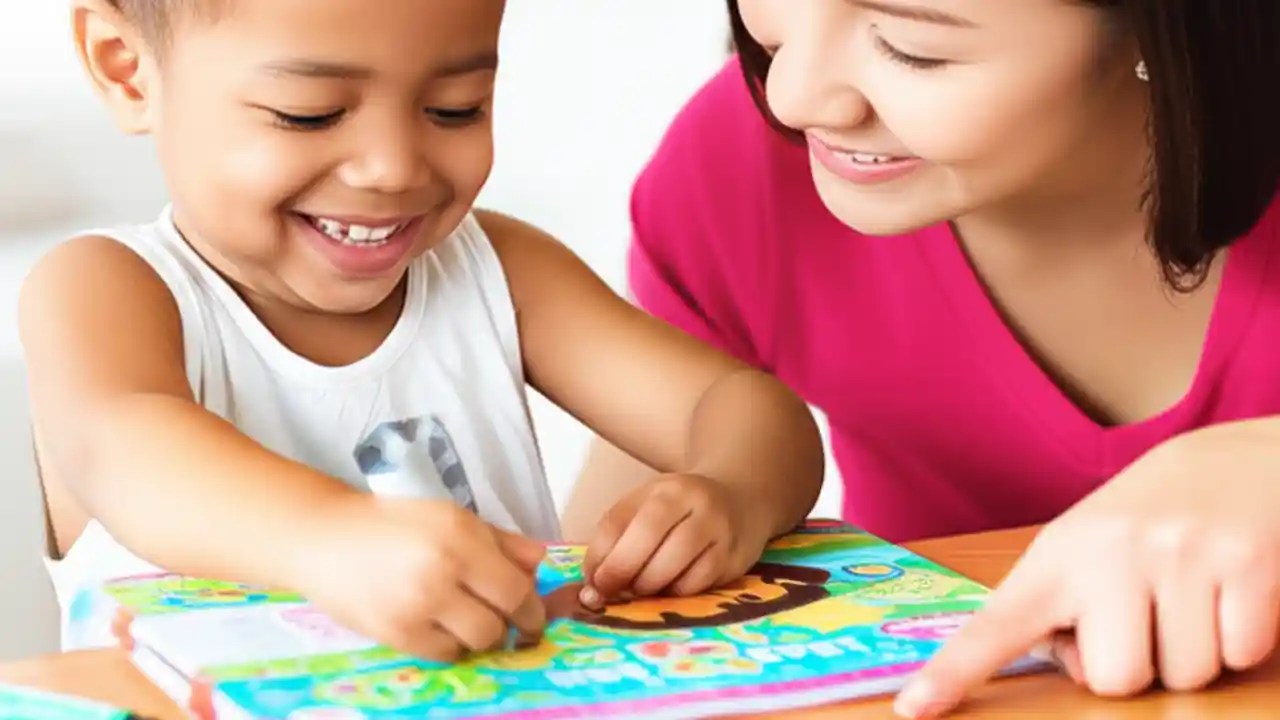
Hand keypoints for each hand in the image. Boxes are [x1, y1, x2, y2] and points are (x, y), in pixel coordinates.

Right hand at [290, 496, 546, 661]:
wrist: (325, 538)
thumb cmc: (394, 523)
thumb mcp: (451, 517)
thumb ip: (501, 541)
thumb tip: (540, 563)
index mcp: (461, 536)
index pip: (516, 589)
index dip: (531, 607)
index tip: (532, 614)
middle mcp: (441, 572)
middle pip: (499, 621)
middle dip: (507, 623)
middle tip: (499, 617)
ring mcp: (416, 606)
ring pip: (476, 642)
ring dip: (479, 635)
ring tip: (464, 618)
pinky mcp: (395, 633)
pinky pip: (445, 654)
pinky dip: (450, 645)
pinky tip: (439, 626)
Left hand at [579, 473, 768, 608]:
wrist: (742, 499)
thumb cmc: (683, 510)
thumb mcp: (647, 508)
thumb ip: (617, 538)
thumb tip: (591, 586)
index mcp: (661, 489)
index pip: (619, 520)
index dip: (599, 556)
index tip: (592, 581)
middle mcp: (692, 501)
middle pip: (646, 536)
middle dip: (621, 570)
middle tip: (610, 592)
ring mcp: (717, 528)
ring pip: (673, 564)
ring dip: (648, 586)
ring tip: (642, 588)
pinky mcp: (734, 556)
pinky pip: (697, 584)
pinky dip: (676, 593)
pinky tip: (672, 589)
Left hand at [895, 425, 1279, 717]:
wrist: (1235, 458)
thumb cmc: (1146, 521)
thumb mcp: (1086, 551)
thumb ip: (1063, 608)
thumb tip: (1074, 667)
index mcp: (1058, 554)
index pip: (998, 624)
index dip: (955, 672)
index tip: (914, 707)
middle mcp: (1111, 552)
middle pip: (1113, 680)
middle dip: (1136, 664)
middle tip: (1147, 611)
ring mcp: (1180, 555)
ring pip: (1184, 676)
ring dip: (1193, 652)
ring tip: (1191, 595)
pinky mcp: (1247, 562)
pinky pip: (1241, 654)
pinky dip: (1242, 638)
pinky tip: (1231, 591)